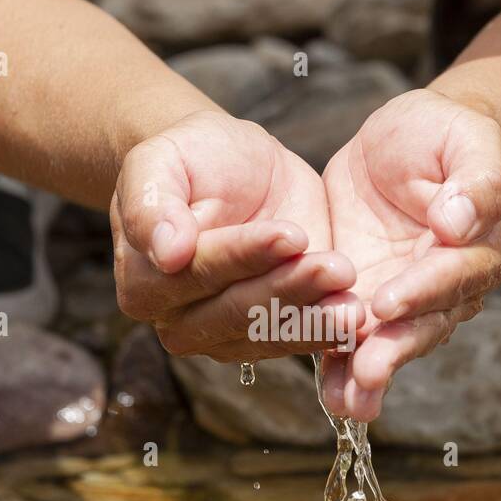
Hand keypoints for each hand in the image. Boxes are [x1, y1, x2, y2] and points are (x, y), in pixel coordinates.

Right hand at [111, 110, 363, 360]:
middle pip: (235, 312)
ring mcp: (221, 338)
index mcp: (144, 283)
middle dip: (289, 290)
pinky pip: (293, 341)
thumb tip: (167, 251)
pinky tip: (357, 321)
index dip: (245, 256)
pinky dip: (325, 333)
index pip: (197, 275)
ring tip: (354, 302)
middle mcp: (177, 323)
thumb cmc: (190, 158)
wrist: (229, 167)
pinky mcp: (264, 338)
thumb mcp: (160, 162)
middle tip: (338, 267)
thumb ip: (152, 204)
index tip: (290, 234)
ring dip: (314, 319)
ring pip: (268, 334)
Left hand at [320, 89, 500, 420]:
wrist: (409, 143)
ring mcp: (403, 300)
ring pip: (387, 343)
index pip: (450, 276)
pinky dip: (337, 365)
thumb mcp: (468, 141)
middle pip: (421, 326)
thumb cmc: (447, 137)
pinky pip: (350, 335)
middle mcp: (444, 288)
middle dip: (392, 351)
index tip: (387, 302)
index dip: (420, 291)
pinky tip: (325, 393)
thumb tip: (459, 222)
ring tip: (344, 402)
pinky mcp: (364, 300)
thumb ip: (475, 182)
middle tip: (366, 373)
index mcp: (479, 252)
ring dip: (364, 373)